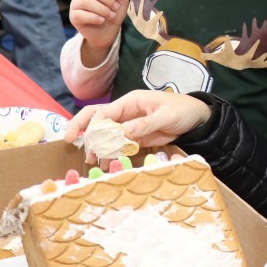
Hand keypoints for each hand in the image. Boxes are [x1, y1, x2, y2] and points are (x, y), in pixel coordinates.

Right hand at [65, 90, 211, 151]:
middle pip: (96, 117)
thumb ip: (145, 123)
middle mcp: (125, 112)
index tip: (86, 139)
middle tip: (70, 141)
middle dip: (81, 127)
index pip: (104, 112)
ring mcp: (129, 125)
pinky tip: (106, 164)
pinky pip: (118, 145)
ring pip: (105, 134)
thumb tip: (124, 132)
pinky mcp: (135, 137)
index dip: (92, 124)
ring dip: (97, 146)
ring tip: (92, 161)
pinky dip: (110, 153)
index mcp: (130, 102)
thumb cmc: (182, 110)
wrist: (196, 118)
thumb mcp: (166, 115)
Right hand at [70, 0, 129, 59]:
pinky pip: (80, 14)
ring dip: (102, 9)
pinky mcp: (73, 16)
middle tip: (116, 7)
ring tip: (111, 15)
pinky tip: (102, 20)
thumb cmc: (113, 12)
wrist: (107, 32)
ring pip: (86, 1)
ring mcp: (75, 3)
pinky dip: (94, 17)